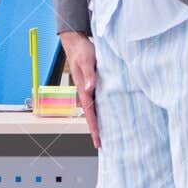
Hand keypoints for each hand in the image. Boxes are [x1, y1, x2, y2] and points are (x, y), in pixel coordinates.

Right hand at [59, 30, 99, 148]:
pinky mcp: (95, 84)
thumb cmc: (81, 51)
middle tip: (105, 146)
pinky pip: (100, 101)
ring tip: (110, 134)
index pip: (89, 114)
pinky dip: (105, 110)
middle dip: (98, 131)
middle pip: (93, 116)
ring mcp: (90, 89)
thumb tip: (90, 89)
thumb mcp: (86, 60)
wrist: (76, 42)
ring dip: (102, 122)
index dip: (94, 129)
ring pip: (97, 110)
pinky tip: (112, 114)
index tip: (99, 142)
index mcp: (83, 90)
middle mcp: (86, 92)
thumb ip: (89, 74)